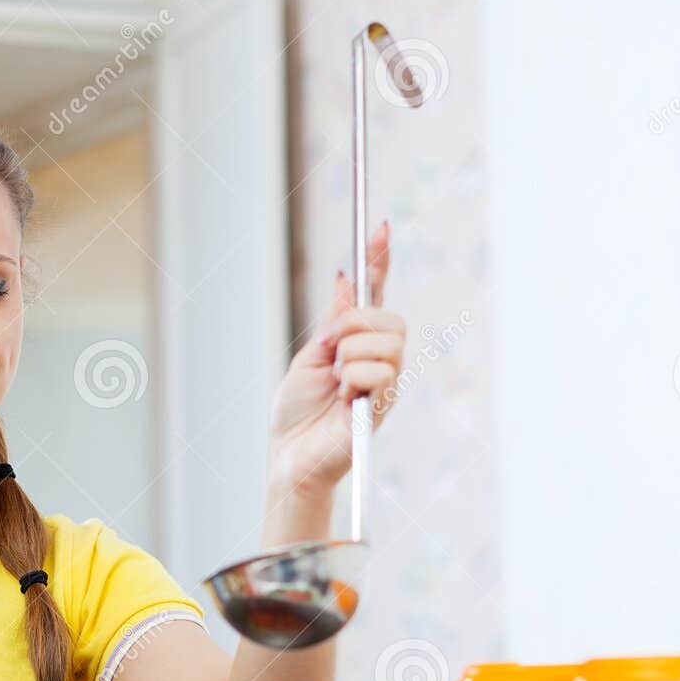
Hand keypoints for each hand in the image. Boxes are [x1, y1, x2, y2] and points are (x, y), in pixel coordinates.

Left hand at [268, 221, 405, 498]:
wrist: (288, 453)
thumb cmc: (295, 412)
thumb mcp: (309, 356)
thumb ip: (333, 321)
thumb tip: (344, 278)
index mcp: (359, 344)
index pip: (376, 295)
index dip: (379, 261)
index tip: (379, 227)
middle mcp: (380, 361)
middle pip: (390, 318)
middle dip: (355, 323)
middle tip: (329, 347)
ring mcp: (385, 383)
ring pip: (385, 342)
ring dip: (349, 355)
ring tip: (334, 380)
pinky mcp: (384, 407)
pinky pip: (379, 373)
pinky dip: (353, 379)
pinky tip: (343, 397)